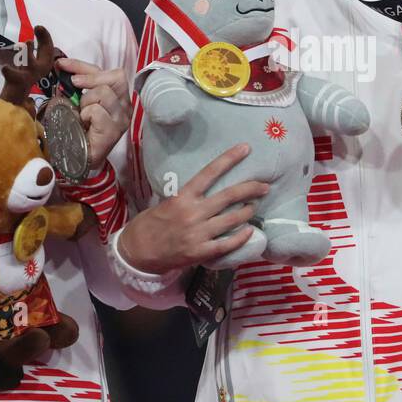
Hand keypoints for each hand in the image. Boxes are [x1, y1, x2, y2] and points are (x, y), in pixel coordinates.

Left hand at [56, 57, 132, 172]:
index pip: (108, 72)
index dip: (83, 65)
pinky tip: (84, 125)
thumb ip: (77, 88)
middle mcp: (124, 106)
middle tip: (74, 84)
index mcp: (118, 97)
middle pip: (117, 77)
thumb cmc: (80, 130)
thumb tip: (62, 68)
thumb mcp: (78, 103)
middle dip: (91, 78)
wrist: (82, 160)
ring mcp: (121, 118)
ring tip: (82, 114)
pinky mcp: (114, 130)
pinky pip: (97, 111)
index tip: (61, 64)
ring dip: (86, 101)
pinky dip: (86, 115)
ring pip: (105, 93)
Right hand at [119, 144, 270, 274]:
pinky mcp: (200, 252)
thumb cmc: (149, 224)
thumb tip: (206, 189)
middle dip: (251, 189)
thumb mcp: (165, 203)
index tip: (245, 148)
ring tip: (255, 206)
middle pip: (229, 196)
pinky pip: (227, 244)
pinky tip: (249, 231)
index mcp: (182, 197)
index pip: (210, 172)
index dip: (229, 159)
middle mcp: (193, 213)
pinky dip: (241, 237)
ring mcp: (198, 233)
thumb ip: (187, 197)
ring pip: (232, 219)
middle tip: (264, 186)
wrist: (136, 252)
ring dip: (248, 211)